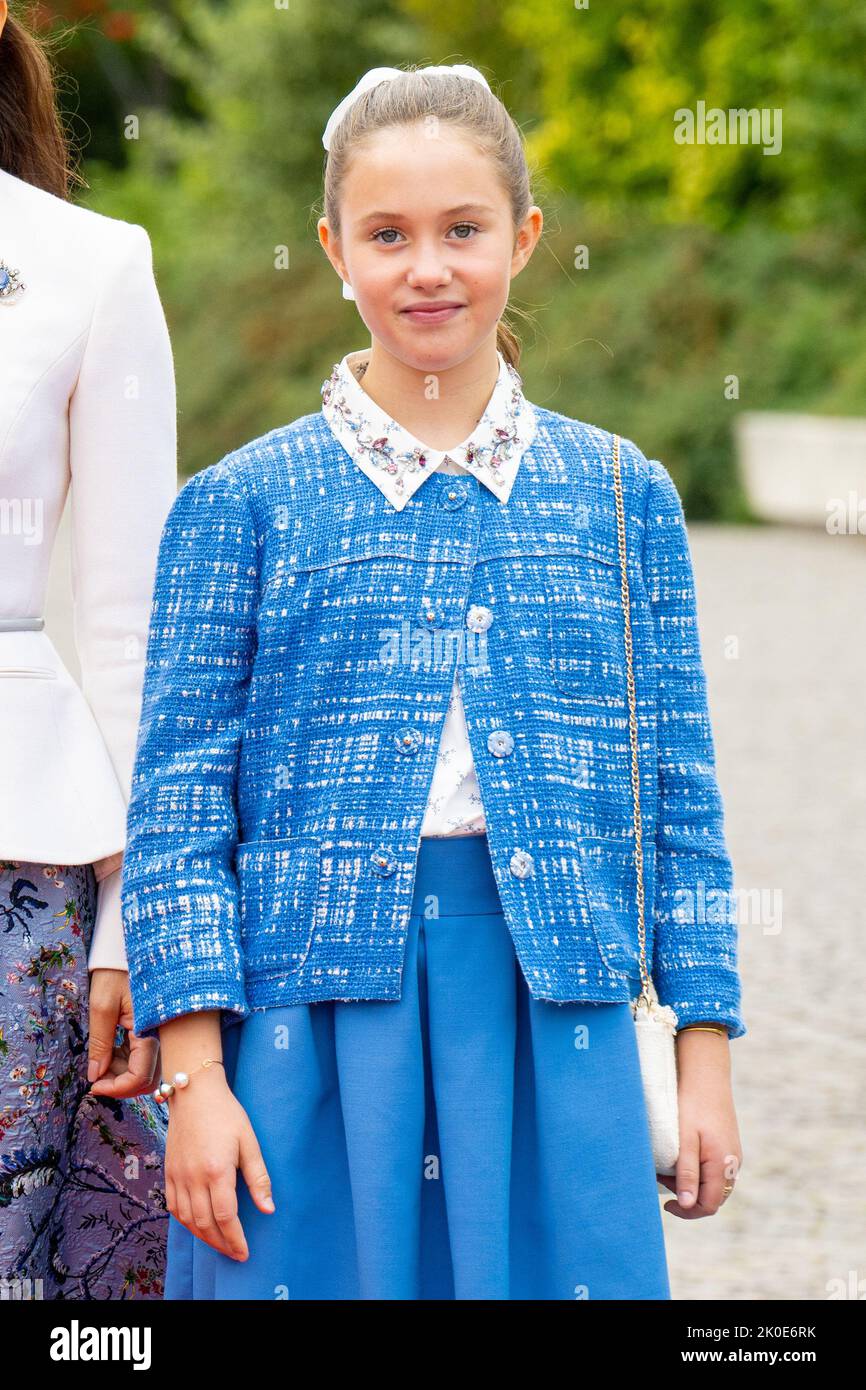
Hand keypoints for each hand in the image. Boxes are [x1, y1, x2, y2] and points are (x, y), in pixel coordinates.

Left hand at [87, 967, 159, 1098]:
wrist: (127, 950)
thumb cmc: (116, 972)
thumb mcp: (102, 1006)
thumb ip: (100, 1044)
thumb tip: (95, 1076)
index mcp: (151, 1031)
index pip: (140, 1077)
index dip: (116, 1089)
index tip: (93, 1086)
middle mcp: (161, 1036)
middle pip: (146, 1079)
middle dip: (120, 1084)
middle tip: (95, 1078)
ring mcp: (159, 1034)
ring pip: (145, 1070)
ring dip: (122, 1074)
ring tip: (99, 1060)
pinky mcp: (154, 1030)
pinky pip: (143, 1057)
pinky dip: (126, 1062)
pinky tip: (110, 1051)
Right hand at [165, 1065, 274, 1260]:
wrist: (194, 1092)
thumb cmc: (226, 1114)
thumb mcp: (249, 1141)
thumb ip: (258, 1177)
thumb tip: (268, 1209)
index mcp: (216, 1170)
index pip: (226, 1216)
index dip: (236, 1239)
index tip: (245, 1252)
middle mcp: (193, 1177)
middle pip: (205, 1223)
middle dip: (221, 1243)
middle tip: (235, 1253)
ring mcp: (177, 1175)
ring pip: (187, 1219)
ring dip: (203, 1237)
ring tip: (220, 1244)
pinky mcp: (168, 1171)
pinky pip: (173, 1207)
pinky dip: (185, 1222)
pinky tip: (197, 1225)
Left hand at [657, 1028, 742, 1217]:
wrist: (706, 1074)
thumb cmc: (692, 1104)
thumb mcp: (685, 1140)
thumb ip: (687, 1173)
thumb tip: (687, 1205)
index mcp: (723, 1165)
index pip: (709, 1205)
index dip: (687, 1211)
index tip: (666, 1204)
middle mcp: (733, 1163)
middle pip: (713, 1198)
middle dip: (688, 1197)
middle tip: (663, 1178)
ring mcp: (732, 1154)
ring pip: (714, 1185)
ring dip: (691, 1184)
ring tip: (669, 1166)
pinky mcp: (728, 1146)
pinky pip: (715, 1170)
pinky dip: (698, 1172)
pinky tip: (681, 1156)